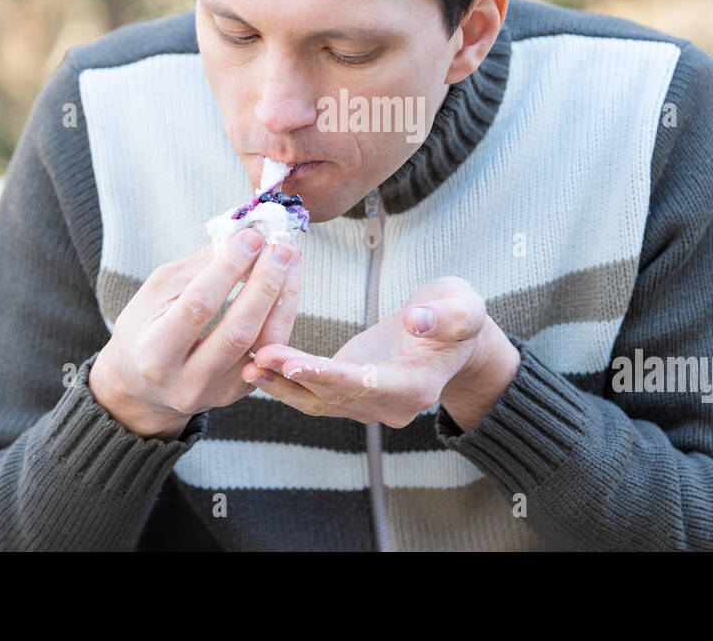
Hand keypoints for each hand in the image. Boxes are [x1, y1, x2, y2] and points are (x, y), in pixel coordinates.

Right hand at [89, 228, 302, 438]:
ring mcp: (218, 392)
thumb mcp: (156, 292)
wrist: (143, 385)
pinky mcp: (240, 392)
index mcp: (156, 353)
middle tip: (280, 248)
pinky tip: (286, 285)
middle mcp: (188, 380)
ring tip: (290, 260)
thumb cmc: (145, 328)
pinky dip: (283, 314)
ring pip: (264, 343)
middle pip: (238, 330)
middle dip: (264, 283)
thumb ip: (198, 267)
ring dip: (283, 297)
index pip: (199, 306)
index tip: (250, 237)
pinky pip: (271, 351)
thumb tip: (241, 240)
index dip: (228, 269)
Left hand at [243, 275, 501, 428]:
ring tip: (247, 362)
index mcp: (417, 385)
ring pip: (317, 400)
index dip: (328, 376)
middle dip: (293, 378)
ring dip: (281, 384)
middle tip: (257, 358)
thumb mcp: (465, 307)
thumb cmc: (460, 317)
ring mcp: (368, 403)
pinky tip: (256, 362)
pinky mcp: (350, 392)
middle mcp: (389, 405)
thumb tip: (417, 320)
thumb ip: (446, 316)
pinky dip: (285, 380)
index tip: (295, 363)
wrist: (456, 340)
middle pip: (333, 395)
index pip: (366, 384)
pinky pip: (313, 392)